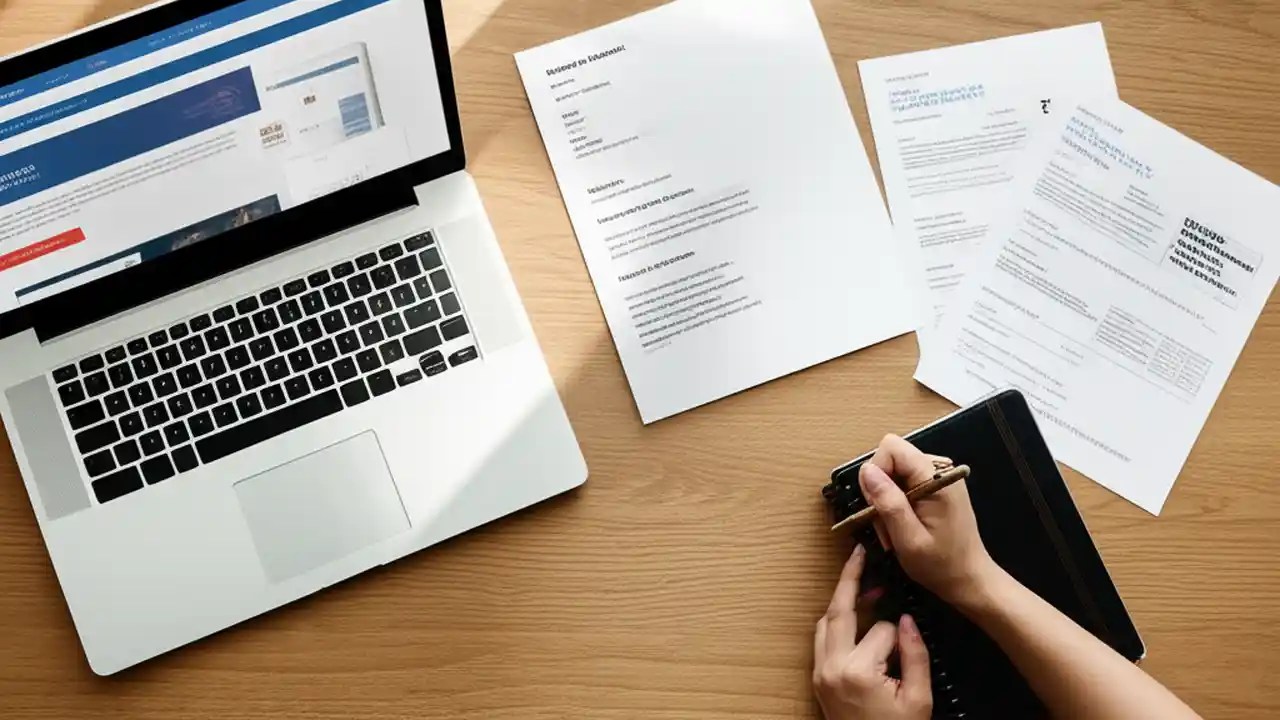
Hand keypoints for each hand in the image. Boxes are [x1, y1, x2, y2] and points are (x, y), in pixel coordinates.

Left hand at [813, 546, 931, 719]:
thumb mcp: (918, 698)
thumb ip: (915, 655)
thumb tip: (907, 620)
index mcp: (858, 671)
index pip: (880, 629)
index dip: (898, 630)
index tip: (909, 635)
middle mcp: (832, 667)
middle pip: (839, 610)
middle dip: (850, 579)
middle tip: (860, 554)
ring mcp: (820, 673)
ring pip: (825, 622)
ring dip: (841, 600)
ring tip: (860, 582)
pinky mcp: (817, 680)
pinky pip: (821, 639)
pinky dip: (834, 622)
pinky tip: (850, 615)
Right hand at [858, 434, 997, 605]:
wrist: (969, 579)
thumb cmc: (941, 565)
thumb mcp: (908, 539)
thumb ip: (888, 502)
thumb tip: (867, 471)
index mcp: (936, 478)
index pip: (891, 447)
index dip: (876, 472)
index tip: (876, 505)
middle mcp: (940, 470)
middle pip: (892, 457)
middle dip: (880, 489)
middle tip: (884, 523)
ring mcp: (939, 477)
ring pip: (895, 471)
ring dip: (887, 499)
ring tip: (894, 529)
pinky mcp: (936, 487)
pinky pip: (904, 481)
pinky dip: (896, 502)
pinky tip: (902, 524)